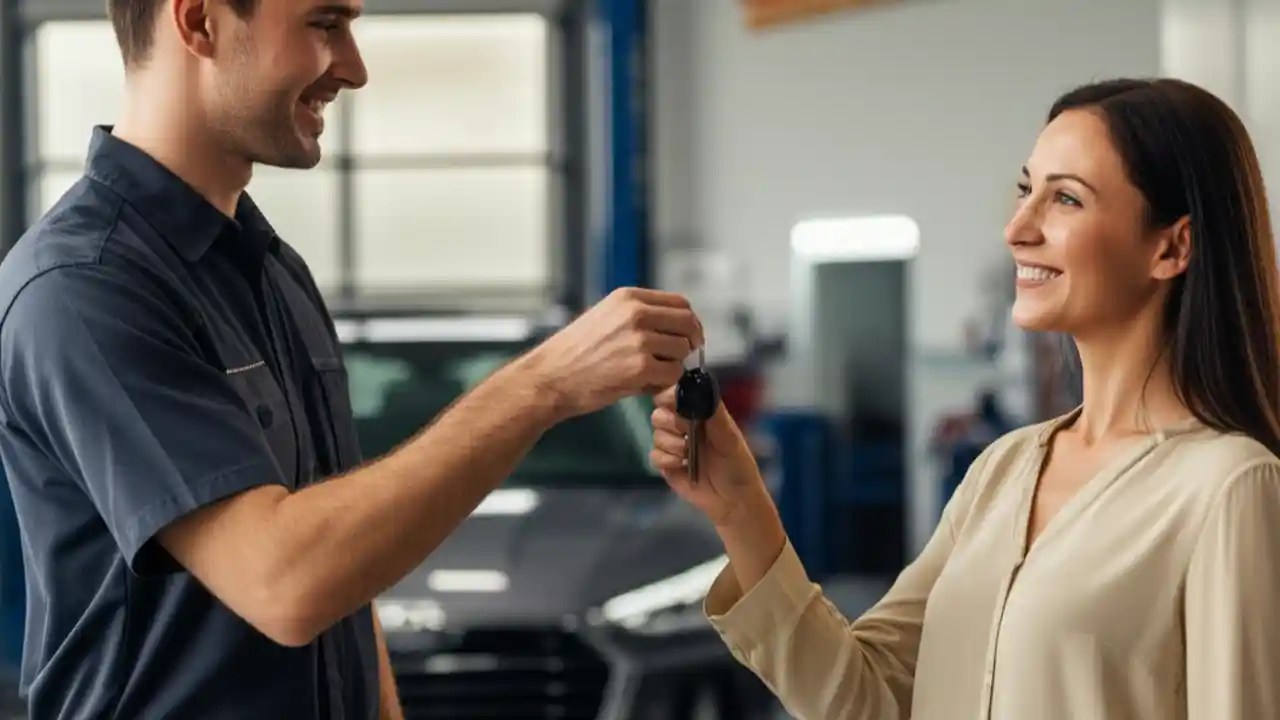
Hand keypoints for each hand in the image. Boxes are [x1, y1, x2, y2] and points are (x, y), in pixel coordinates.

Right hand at [520, 287, 703, 419]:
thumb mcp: (604, 317)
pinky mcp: (640, 368)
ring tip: (651, 373)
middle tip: (681, 358)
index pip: (680, 303)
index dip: (690, 322)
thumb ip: (637, 315)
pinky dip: (664, 383)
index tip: (688, 336)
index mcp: (628, 298)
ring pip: (682, 351)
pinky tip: (644, 385)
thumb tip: (674, 325)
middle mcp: (635, 313)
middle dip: (690, 342)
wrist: (549, 378)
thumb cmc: (574, 354)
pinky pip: (673, 375)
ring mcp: (639, 340)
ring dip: (674, 365)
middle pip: (688, 323)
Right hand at [649, 385, 769, 526]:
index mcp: (700, 414)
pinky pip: (653, 455)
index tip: (671, 401)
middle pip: (660, 412)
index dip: (669, 395)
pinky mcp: (666, 464)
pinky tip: (680, 465)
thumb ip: (715, 415)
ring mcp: (673, 445)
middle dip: (670, 422)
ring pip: (655, 433)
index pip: (677, 395)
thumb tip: (701, 390)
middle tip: (685, 433)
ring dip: (671, 443)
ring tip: (688, 454)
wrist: (733, 501)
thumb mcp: (730, 439)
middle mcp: (684, 426)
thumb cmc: (737, 466)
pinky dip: (665, 459)